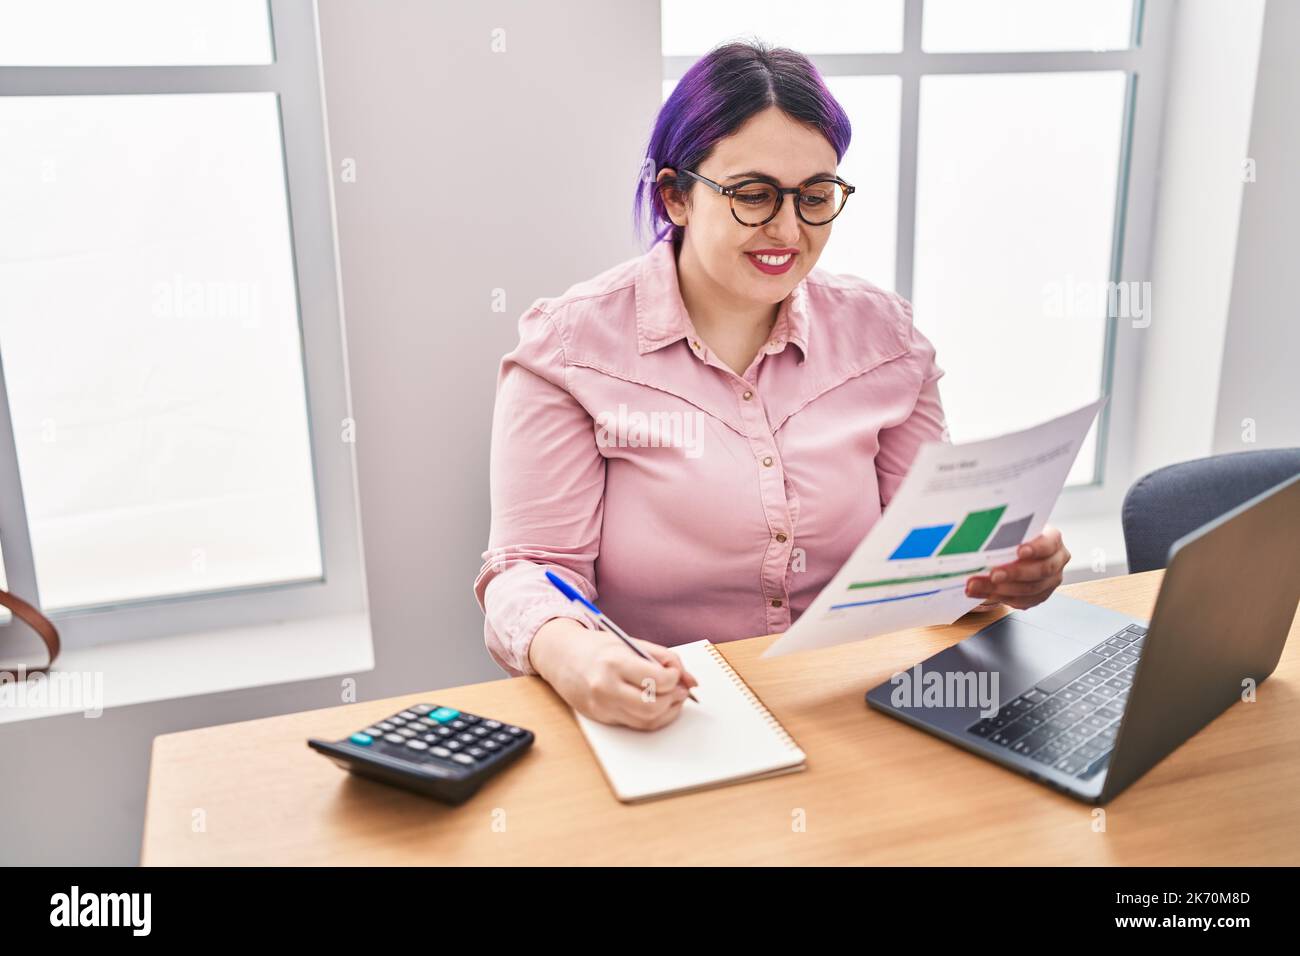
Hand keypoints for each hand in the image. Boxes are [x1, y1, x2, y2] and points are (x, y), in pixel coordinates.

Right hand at [527, 617, 698, 729]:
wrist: (561, 657)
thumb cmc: (598, 647)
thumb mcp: (631, 642)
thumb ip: (665, 658)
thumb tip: (691, 681)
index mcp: (615, 662)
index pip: (658, 680)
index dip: (675, 678)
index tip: (676, 673)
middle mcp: (606, 687)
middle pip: (654, 706)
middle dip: (674, 699)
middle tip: (679, 689)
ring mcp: (602, 706)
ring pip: (647, 721)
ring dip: (668, 711)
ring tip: (671, 697)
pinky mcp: (601, 718)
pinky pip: (635, 725)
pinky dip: (652, 718)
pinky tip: (657, 705)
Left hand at [965, 525, 1070, 611]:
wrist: (1020, 554)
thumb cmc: (1016, 537)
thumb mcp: (1014, 529)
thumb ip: (1006, 531)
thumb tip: (981, 532)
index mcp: (1053, 540)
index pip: (1049, 544)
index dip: (1035, 549)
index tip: (1019, 551)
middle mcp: (1057, 561)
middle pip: (1040, 570)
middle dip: (1014, 573)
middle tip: (993, 575)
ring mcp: (1050, 581)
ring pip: (1030, 589)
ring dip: (1000, 589)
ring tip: (976, 585)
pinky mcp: (1040, 596)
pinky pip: (1021, 601)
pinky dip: (999, 597)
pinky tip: (981, 592)